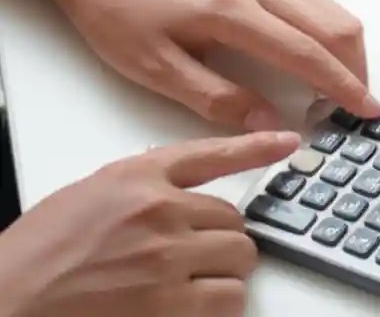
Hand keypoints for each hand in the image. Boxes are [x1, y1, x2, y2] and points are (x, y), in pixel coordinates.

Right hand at [0, 131, 299, 316]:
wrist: (6, 303)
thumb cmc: (32, 259)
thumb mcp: (84, 200)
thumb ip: (136, 191)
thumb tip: (180, 197)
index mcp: (134, 179)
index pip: (210, 155)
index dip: (255, 148)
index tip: (287, 142)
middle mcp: (157, 210)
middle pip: (234, 220)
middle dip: (222, 242)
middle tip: (195, 260)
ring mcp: (166, 257)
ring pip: (239, 259)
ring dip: (224, 275)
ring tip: (189, 286)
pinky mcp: (170, 305)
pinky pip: (228, 299)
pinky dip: (218, 306)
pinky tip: (189, 308)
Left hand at [55, 0, 379, 129]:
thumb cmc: (118, 14)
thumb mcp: (156, 70)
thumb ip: (218, 100)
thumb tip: (269, 126)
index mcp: (231, 11)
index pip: (306, 52)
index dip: (342, 86)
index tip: (365, 111)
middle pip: (335, 25)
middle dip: (356, 69)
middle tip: (357, 105)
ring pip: (330, 9)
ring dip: (346, 49)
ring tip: (338, 87)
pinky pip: (312, 0)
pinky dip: (327, 31)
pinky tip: (314, 57)